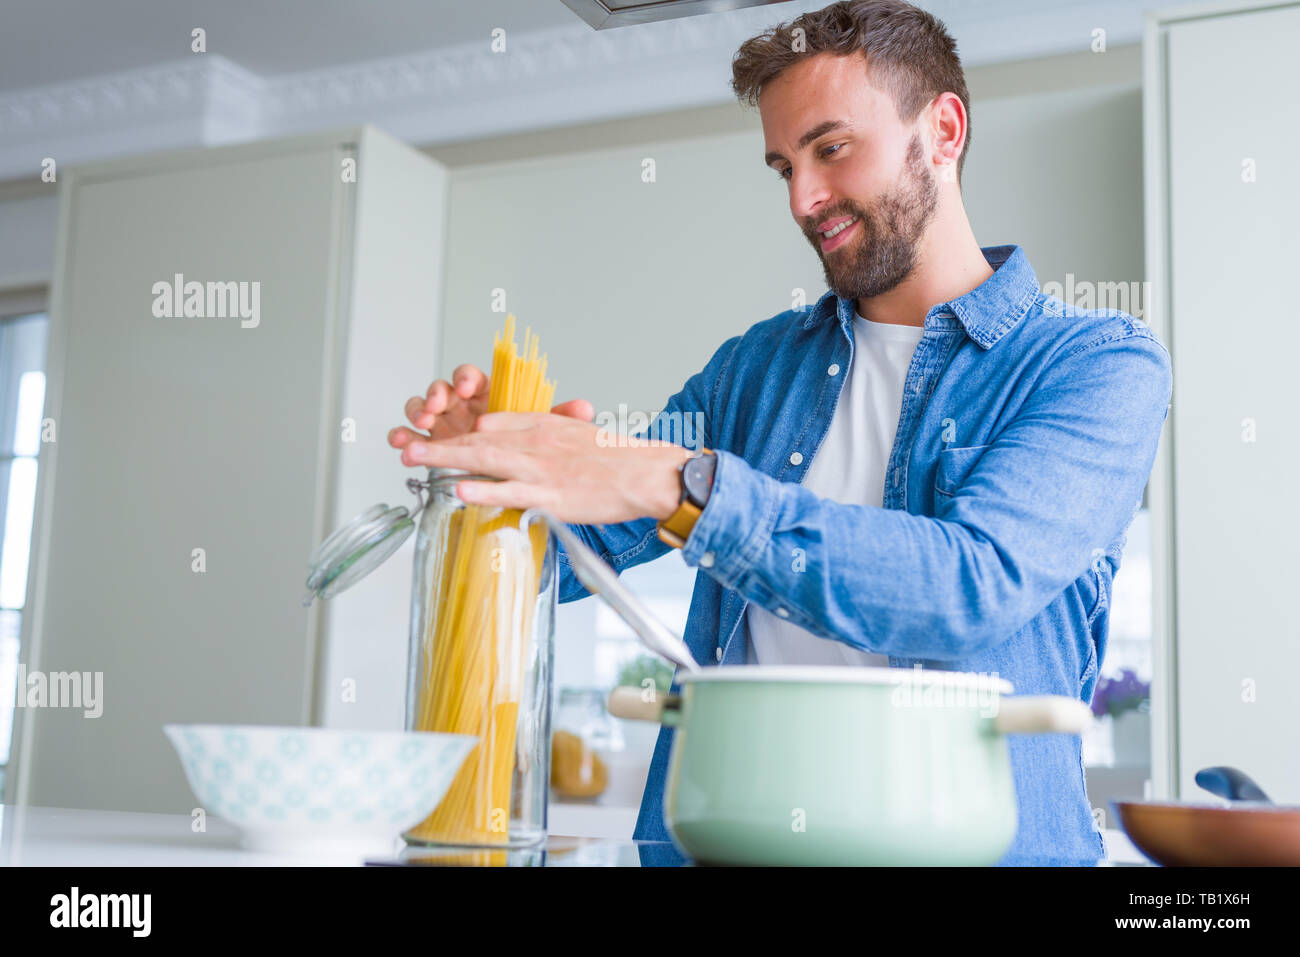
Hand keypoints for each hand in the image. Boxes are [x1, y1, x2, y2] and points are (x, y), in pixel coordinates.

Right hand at [387, 364, 593, 448]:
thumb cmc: (527, 445)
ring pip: (422, 409)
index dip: (466, 379)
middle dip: (437, 396)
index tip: (468, 388)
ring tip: (421, 423)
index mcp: (485, 395)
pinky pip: (410, 436)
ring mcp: (443, 424)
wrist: (521, 468)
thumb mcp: (545, 432)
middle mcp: (460, 407)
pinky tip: (402, 442)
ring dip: (418, 412)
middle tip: (438, 406)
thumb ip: (559, 419)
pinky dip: (403, 436)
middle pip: (442, 391)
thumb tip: (584, 408)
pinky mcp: (429, 444)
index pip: (471, 377)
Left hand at [399, 412, 691, 524]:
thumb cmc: (618, 459)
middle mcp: (535, 442)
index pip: (492, 424)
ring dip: (445, 460)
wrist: (646, 473)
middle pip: (477, 440)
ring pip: (484, 460)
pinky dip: (482, 489)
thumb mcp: (577, 434)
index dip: (461, 434)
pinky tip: (459, 490)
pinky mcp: (551, 495)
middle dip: (438, 444)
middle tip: (408, 447)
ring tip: (415, 461)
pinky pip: (510, 491)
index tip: (437, 439)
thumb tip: (512, 443)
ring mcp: (541, 469)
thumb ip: (543, 437)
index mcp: (543, 426)